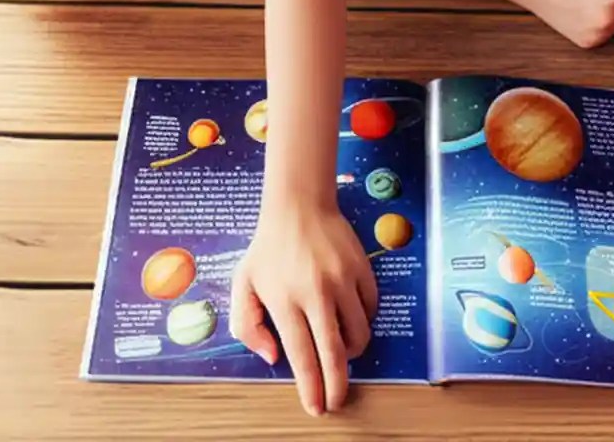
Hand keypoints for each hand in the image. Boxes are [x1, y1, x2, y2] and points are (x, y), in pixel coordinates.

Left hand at [228, 189, 377, 415]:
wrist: (300, 207)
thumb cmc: (268, 250)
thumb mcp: (243, 284)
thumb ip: (248, 325)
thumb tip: (273, 357)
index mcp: (284, 299)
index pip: (302, 354)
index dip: (311, 386)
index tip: (317, 406)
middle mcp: (316, 293)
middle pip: (335, 353)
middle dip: (337, 385)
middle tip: (336, 401)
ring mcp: (343, 281)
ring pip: (358, 335)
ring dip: (350, 351)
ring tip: (338, 349)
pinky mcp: (363, 271)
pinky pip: (370, 310)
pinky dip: (362, 322)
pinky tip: (348, 317)